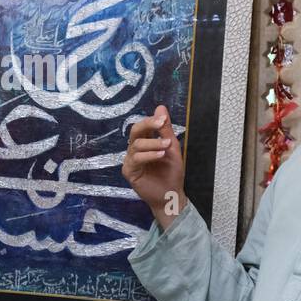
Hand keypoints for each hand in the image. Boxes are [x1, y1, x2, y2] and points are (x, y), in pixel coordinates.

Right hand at [121, 104, 185, 229]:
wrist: (171, 194)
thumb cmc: (171, 172)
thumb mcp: (172, 148)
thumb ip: (165, 129)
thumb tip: (160, 107)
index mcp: (145, 141)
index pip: (143, 126)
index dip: (152, 120)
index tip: (163, 118)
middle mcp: (135, 149)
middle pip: (135, 131)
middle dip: (147, 125)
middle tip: (160, 123)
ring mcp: (131, 160)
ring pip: (136, 145)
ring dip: (153, 143)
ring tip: (166, 146)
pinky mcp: (129, 171)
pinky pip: (136, 159)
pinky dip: (148, 155)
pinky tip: (160, 156)